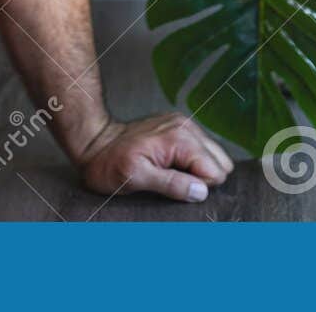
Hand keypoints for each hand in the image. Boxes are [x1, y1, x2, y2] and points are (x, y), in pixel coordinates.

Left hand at [76, 112, 233, 201]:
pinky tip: (170, 164)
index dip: (199, 187)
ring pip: (214, 155)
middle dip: (203, 178)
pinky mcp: (178, 126)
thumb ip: (171, 184)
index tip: (175, 188)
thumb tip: (201, 192)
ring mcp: (184, 124)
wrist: (95, 141)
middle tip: (173, 182)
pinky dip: (190, 161)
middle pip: (221, 163)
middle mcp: (187, 127)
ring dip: (197, 169)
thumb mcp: (136, 178)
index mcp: (180, 138)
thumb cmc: (110, 163)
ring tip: (170, 173)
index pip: (216, 172)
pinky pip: (200, 148)